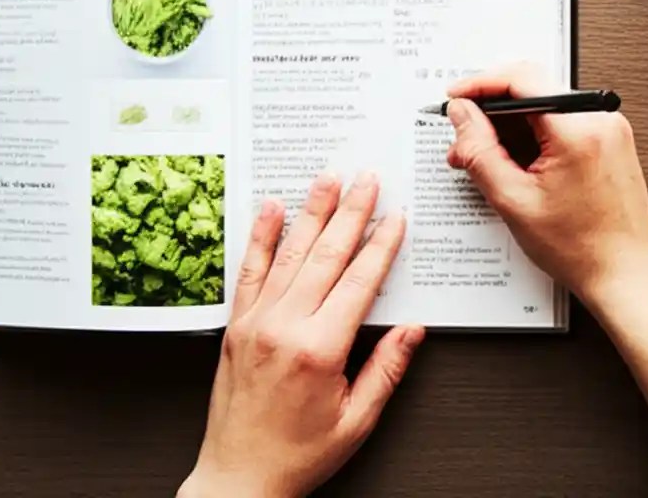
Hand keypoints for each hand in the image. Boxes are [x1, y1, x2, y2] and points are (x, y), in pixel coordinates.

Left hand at [180, 172, 423, 497]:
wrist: (239, 481)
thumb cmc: (298, 456)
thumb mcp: (358, 420)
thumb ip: (386, 369)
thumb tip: (412, 330)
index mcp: (320, 349)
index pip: (359, 282)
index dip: (381, 245)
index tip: (396, 218)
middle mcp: (284, 328)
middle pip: (326, 256)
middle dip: (351, 212)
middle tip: (367, 179)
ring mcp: (255, 324)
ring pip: (289, 255)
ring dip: (312, 212)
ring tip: (327, 179)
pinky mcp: (236, 327)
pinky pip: (250, 272)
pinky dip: (261, 238)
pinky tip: (271, 210)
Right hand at [445, 64, 647, 303]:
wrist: (624, 273)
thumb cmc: (582, 248)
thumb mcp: (514, 200)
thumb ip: (480, 151)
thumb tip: (463, 116)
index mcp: (580, 129)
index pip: (521, 78)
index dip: (480, 84)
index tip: (458, 96)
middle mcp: (601, 119)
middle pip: (532, 90)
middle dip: (492, 112)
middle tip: (465, 141)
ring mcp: (611, 128)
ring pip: (546, 106)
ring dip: (512, 126)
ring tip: (489, 161)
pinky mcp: (611, 140)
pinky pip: (564, 122)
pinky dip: (535, 136)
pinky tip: (518, 163)